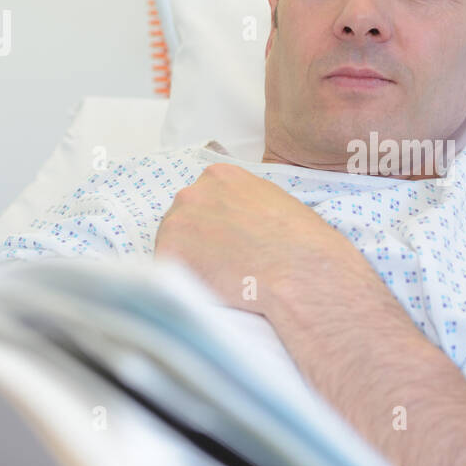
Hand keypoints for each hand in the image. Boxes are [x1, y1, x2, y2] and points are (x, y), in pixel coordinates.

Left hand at [153, 163, 357, 315]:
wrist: (298, 270)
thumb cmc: (299, 240)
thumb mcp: (274, 201)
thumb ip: (244, 202)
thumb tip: (236, 220)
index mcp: (220, 175)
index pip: (203, 195)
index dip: (212, 221)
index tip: (223, 239)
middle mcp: (193, 192)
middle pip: (183, 216)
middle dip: (196, 238)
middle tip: (219, 263)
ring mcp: (177, 223)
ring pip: (172, 243)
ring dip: (188, 260)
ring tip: (217, 279)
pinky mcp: (169, 256)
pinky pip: (167, 270)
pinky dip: (182, 282)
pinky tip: (208, 290)